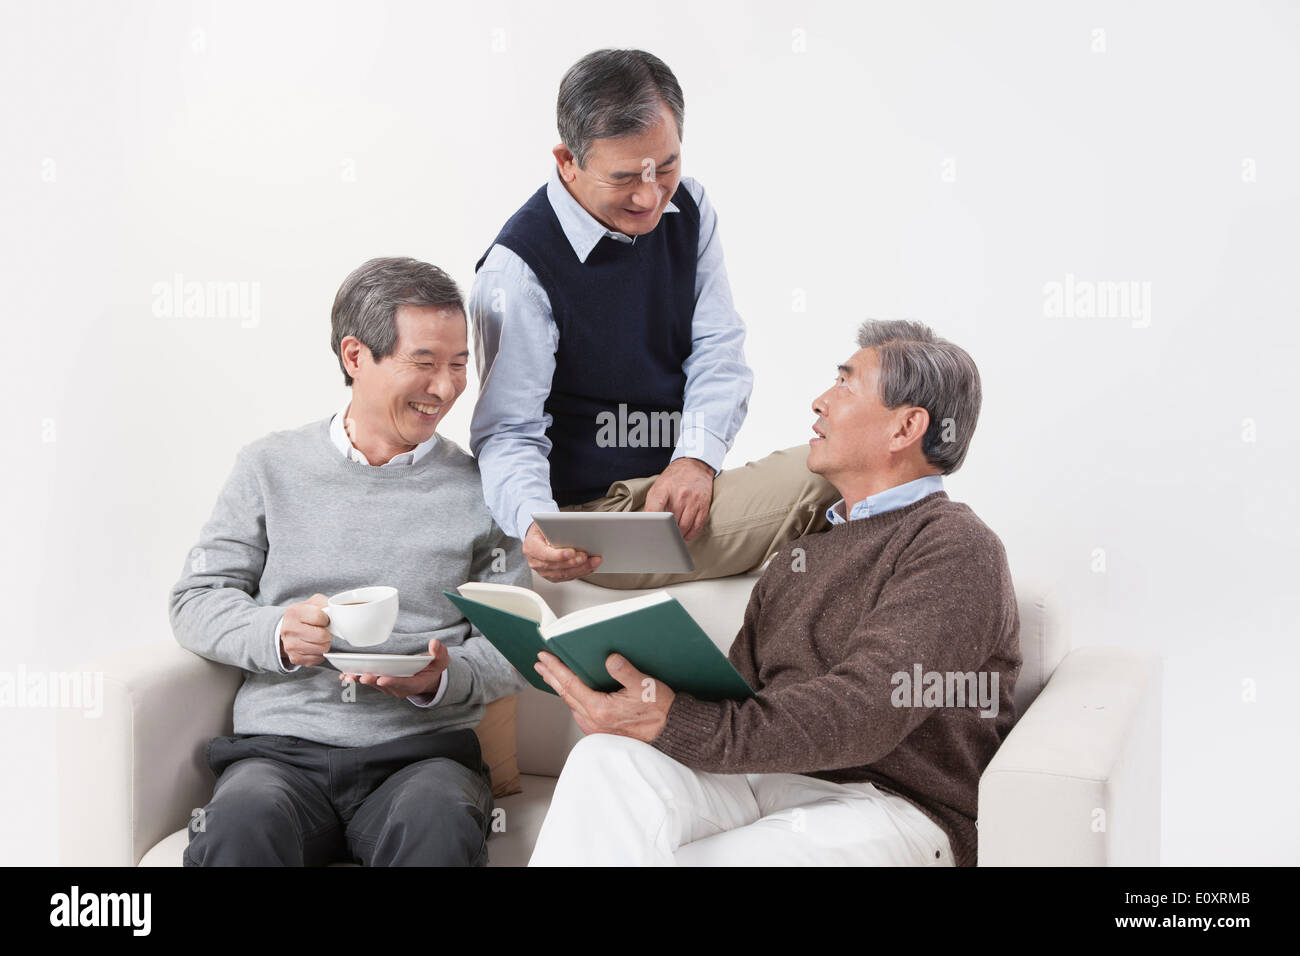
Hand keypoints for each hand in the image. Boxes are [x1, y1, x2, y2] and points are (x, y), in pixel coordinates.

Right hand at [279, 594, 332, 666]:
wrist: (290, 627)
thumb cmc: (306, 615)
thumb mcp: (314, 603)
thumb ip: (326, 604)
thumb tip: (338, 613)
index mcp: (294, 612)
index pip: (319, 617)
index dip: (327, 619)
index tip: (324, 620)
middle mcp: (289, 629)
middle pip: (321, 636)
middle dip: (328, 634)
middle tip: (324, 631)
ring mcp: (290, 645)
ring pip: (321, 649)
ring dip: (325, 644)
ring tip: (320, 638)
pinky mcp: (294, 658)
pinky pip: (317, 659)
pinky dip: (320, 653)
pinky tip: (315, 646)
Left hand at [335, 638, 449, 699]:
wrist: (427, 678)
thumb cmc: (433, 668)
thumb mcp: (441, 660)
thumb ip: (439, 652)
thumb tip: (434, 643)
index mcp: (415, 683)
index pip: (403, 684)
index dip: (393, 682)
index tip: (382, 679)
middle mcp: (401, 688)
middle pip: (385, 686)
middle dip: (373, 681)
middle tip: (363, 677)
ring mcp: (390, 687)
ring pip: (375, 685)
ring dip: (362, 680)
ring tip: (349, 676)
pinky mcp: (382, 683)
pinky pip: (370, 682)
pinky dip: (358, 679)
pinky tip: (346, 675)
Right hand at [523, 521, 602, 581]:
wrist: (536, 538)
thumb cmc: (541, 529)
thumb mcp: (543, 523)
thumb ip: (553, 527)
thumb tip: (571, 530)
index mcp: (531, 547)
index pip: (545, 554)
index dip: (559, 555)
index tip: (572, 552)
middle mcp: (536, 562)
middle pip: (557, 566)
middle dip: (574, 562)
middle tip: (587, 556)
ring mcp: (544, 572)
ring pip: (564, 574)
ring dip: (581, 568)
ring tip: (594, 561)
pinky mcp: (553, 576)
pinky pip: (568, 577)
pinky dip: (581, 572)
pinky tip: (590, 566)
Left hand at [534, 650, 673, 741]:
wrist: (670, 730)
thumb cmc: (659, 709)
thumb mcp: (644, 684)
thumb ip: (625, 670)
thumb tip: (610, 659)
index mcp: (601, 708)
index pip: (570, 684)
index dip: (556, 669)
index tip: (545, 658)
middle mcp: (595, 721)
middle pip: (566, 695)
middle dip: (552, 677)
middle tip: (540, 664)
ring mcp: (598, 728)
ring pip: (572, 705)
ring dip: (561, 688)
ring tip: (553, 676)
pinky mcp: (603, 730)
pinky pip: (580, 713)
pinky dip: (572, 700)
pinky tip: (573, 694)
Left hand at [643, 457, 713, 540]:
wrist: (695, 465)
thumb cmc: (674, 479)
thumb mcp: (658, 486)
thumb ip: (652, 504)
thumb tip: (648, 523)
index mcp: (664, 488)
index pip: (655, 509)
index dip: (651, 523)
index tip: (650, 532)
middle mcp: (680, 494)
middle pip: (671, 522)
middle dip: (666, 532)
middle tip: (662, 538)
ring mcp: (693, 500)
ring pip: (684, 526)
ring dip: (678, 536)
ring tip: (674, 538)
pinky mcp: (704, 505)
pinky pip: (697, 525)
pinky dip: (691, 534)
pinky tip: (686, 536)